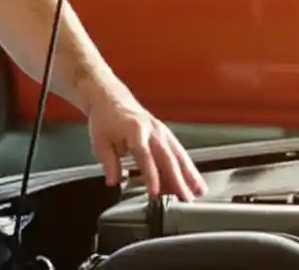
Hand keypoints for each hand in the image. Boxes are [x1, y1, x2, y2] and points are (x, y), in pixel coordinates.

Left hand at [87, 94, 207, 200]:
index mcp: (134, 130)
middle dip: (178, 179)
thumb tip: (113, 181)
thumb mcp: (99, 141)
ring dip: (190, 174)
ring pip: (179, 154)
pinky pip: (180, 151)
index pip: (145, 156)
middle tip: (185, 198)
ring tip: (199, 191)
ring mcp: (162, 131)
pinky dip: (188, 167)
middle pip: (168, 157)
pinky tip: (195, 180)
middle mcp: (152, 130)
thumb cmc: (106, 120)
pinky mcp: (166, 134)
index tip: (155, 193)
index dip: (151, 176)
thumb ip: (109, 163)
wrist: (111, 100)